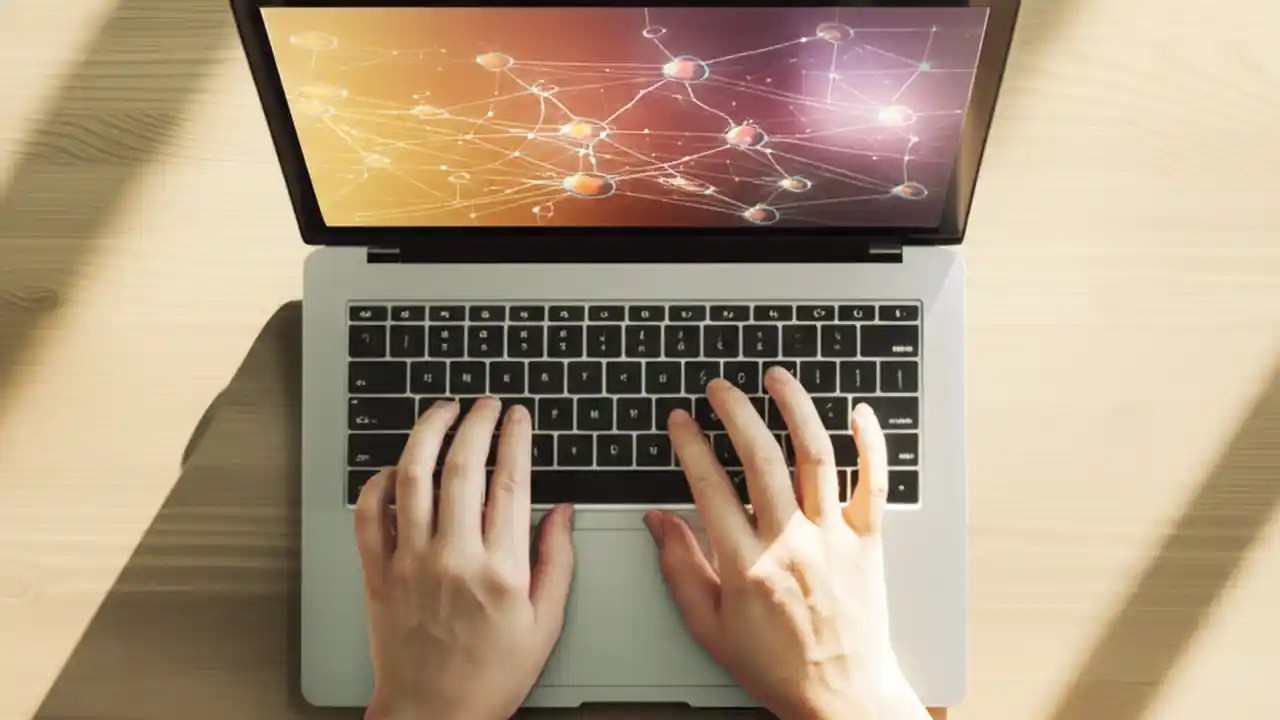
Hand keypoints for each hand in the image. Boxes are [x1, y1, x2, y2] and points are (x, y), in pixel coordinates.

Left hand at [353, 398, 574, 719]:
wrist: (433, 715)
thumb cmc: (491, 675)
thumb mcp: (545, 624)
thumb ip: (557, 562)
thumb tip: (562, 511)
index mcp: (501, 570)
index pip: (510, 483)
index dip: (515, 439)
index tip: (517, 416)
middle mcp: (454, 559)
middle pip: (462, 468)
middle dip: (475, 422)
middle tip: (485, 403)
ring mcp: (410, 564)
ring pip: (413, 478)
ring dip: (427, 433)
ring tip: (442, 410)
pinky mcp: (377, 574)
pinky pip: (369, 515)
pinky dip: (378, 483)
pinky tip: (396, 467)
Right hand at [646, 369, 927, 719]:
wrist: (842, 697)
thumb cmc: (777, 667)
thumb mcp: (710, 627)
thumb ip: (680, 568)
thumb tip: (658, 521)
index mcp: (747, 566)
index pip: (710, 487)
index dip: (690, 446)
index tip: (680, 422)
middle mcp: (792, 544)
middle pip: (760, 458)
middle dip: (735, 412)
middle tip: (719, 389)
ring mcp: (834, 539)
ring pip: (816, 456)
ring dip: (794, 409)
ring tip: (776, 378)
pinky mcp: (868, 542)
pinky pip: (875, 483)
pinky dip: (871, 443)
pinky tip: (860, 412)